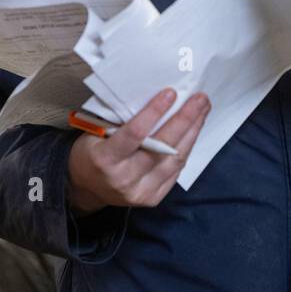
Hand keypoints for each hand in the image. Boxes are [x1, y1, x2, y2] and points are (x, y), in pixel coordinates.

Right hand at [66, 87, 210, 214]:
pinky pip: (176, 170)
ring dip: (192, 132)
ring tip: (202, 110)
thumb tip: (156, 96)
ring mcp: (140, 191)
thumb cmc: (92, 152)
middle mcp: (123, 178)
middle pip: (162, 147)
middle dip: (185, 119)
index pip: (135, 134)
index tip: (171, 93)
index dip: (154, 112)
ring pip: (174, 158)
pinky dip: (186, 148)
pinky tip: (194, 130)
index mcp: (105, 159)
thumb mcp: (96, 133)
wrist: (87, 188)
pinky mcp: (152, 198)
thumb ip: (122, 120)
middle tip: (200, 99)